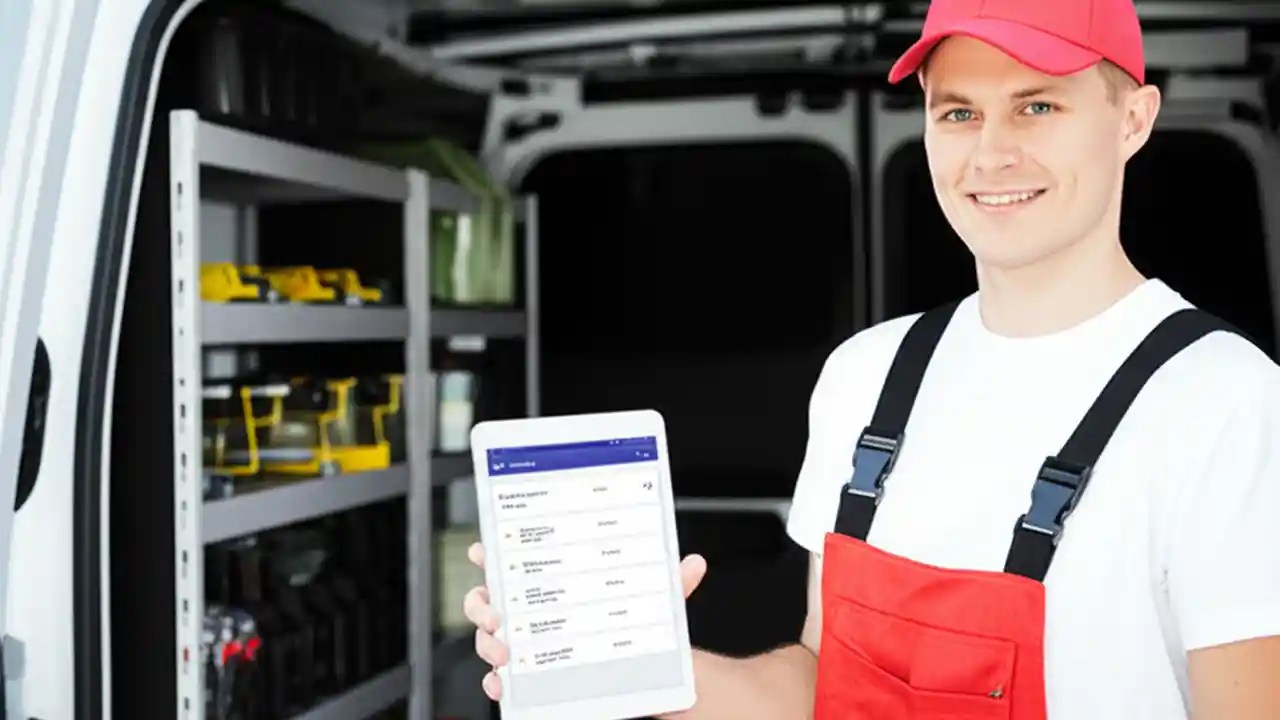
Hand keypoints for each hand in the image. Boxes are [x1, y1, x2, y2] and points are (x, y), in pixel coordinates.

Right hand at [463, 541, 708, 701]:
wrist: (641, 678)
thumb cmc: (634, 629)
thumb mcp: (652, 604)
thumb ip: (670, 583)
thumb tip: (692, 564)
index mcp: (553, 582)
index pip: (513, 560)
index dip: (491, 553)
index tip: (484, 551)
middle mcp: (531, 612)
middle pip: (487, 600)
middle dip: (482, 606)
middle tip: (497, 615)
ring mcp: (525, 645)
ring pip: (488, 639)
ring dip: (487, 645)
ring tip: (505, 653)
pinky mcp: (528, 678)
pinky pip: (499, 680)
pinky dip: (496, 683)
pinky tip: (503, 684)